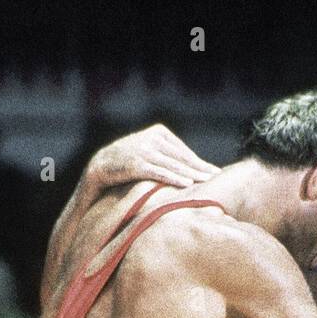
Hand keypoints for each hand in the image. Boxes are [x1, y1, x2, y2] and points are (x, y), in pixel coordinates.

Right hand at [89, 124, 217, 191]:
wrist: (100, 168)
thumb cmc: (128, 164)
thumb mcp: (148, 154)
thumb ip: (166, 155)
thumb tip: (192, 168)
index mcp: (158, 132)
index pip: (183, 150)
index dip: (200, 162)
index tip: (215, 172)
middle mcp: (151, 138)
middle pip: (181, 157)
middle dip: (200, 168)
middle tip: (216, 178)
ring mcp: (143, 150)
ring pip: (172, 164)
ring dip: (191, 174)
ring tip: (206, 182)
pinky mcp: (135, 164)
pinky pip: (158, 172)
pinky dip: (174, 178)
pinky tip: (187, 184)